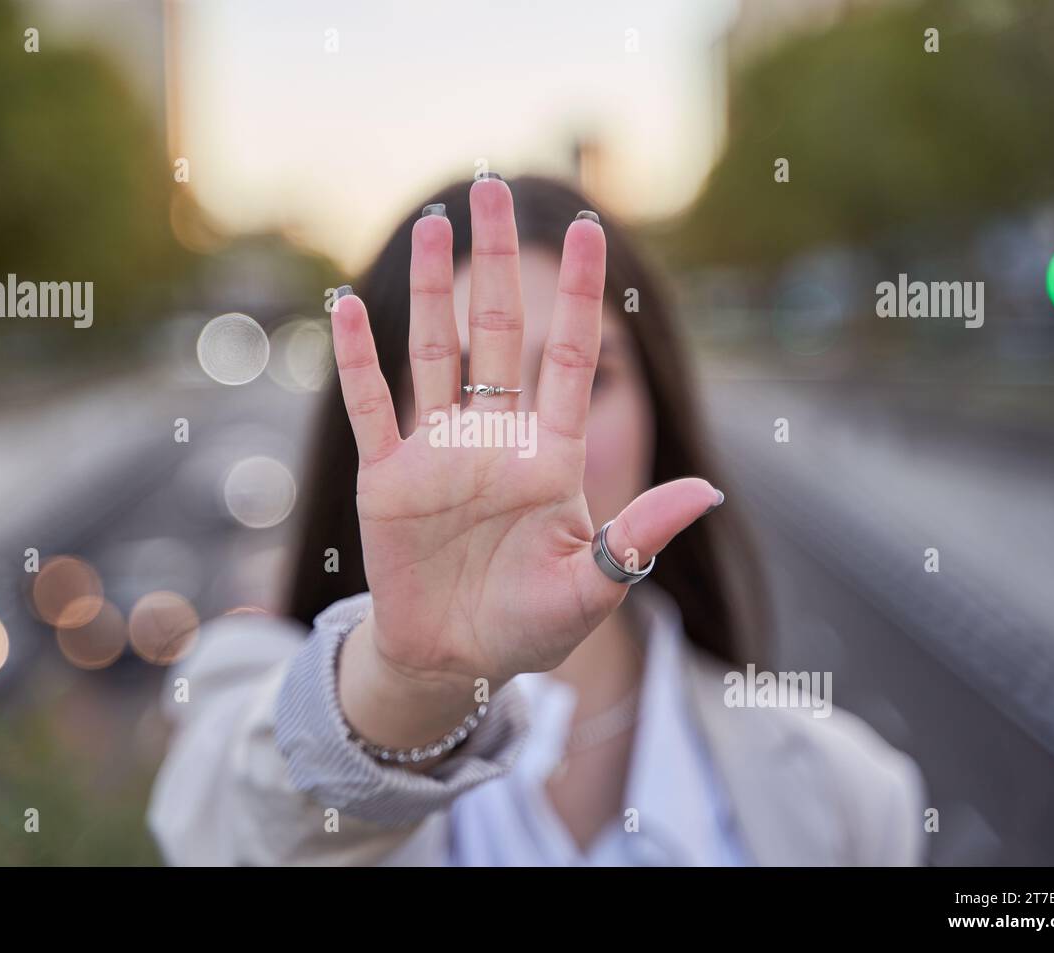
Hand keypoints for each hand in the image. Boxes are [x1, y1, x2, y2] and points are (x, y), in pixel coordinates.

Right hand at [330, 179, 721, 706]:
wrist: (454, 662)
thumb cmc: (529, 627)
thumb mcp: (590, 589)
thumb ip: (635, 538)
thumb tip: (709, 492)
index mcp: (549, 457)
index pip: (564, 358)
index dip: (575, 295)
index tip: (586, 230)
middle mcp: (493, 439)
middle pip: (497, 332)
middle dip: (497, 261)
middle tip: (490, 188)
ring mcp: (437, 453)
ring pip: (434, 352)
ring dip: (430, 290)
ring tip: (431, 224)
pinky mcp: (387, 477)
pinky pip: (371, 406)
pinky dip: (357, 360)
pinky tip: (344, 306)